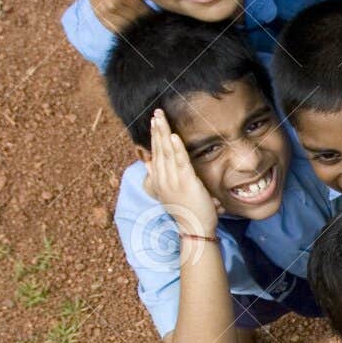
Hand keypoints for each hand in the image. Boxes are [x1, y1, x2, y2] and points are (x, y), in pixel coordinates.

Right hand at [143, 110, 218, 234]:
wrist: (194, 230)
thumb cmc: (186, 212)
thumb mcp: (167, 193)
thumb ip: (157, 176)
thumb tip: (147, 162)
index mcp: (159, 180)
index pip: (155, 153)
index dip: (154, 136)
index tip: (153, 121)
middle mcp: (162, 179)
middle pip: (158, 149)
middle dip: (157, 129)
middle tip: (156, 112)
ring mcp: (173, 181)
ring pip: (166, 152)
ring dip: (164, 133)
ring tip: (161, 117)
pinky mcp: (186, 183)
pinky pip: (180, 162)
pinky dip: (177, 148)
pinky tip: (174, 135)